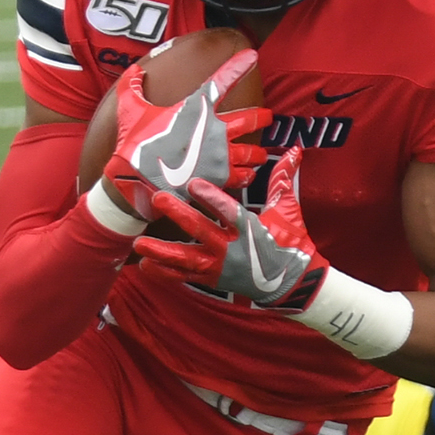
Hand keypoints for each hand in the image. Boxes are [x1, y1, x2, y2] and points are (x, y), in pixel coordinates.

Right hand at [101, 50, 270, 218]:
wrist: (135, 179)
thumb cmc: (133, 143)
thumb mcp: (129, 108)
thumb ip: (132, 86)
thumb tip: (134, 71)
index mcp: (195, 108)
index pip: (221, 82)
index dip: (237, 66)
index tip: (252, 55)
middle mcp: (213, 129)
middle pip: (249, 118)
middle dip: (261, 116)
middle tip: (268, 116)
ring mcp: (219, 155)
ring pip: (250, 151)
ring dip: (256, 151)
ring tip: (259, 153)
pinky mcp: (218, 178)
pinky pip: (241, 176)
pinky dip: (246, 174)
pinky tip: (248, 174)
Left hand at [134, 146, 327, 309]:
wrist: (293, 284)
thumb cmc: (290, 242)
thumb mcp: (287, 210)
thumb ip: (282, 179)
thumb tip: (295, 150)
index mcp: (250, 229)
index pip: (229, 211)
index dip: (212, 198)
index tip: (193, 183)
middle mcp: (232, 249)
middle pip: (201, 230)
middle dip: (179, 214)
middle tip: (158, 199)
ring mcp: (221, 267)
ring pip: (187, 259)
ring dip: (162, 251)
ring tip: (139, 243)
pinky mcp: (213, 280)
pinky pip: (185, 277)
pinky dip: (165, 273)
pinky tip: (144, 265)